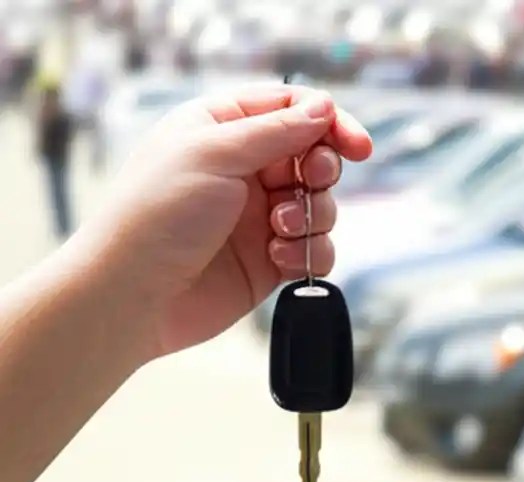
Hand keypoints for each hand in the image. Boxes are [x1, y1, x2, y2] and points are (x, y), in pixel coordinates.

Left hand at [72, 84, 372, 359]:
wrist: (133, 297)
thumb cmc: (156, 216)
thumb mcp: (215, 154)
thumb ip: (277, 130)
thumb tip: (324, 108)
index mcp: (221, 128)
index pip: (291, 109)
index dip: (329, 122)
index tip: (356, 146)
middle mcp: (243, 169)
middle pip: (314, 156)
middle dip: (321, 171)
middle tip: (310, 182)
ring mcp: (258, 216)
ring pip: (320, 205)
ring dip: (312, 216)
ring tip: (279, 229)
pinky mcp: (269, 260)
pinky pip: (315, 249)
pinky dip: (308, 253)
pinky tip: (280, 260)